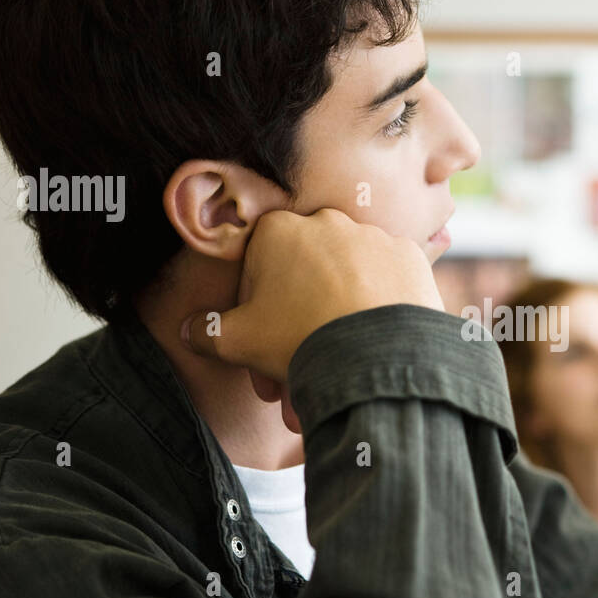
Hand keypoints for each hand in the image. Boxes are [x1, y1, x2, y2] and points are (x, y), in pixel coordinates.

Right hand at [179, 208, 443, 382]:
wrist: (377, 353)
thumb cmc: (300, 338)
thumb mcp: (238, 341)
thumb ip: (207, 332)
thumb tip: (189, 331)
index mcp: (278, 231)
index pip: (258, 274)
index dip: (255, 322)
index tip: (261, 358)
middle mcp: (327, 221)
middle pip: (303, 282)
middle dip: (295, 331)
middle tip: (298, 376)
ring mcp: (372, 236)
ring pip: (344, 284)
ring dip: (336, 323)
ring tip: (336, 372)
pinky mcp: (408, 257)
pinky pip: (385, 284)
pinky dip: (376, 311)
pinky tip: (372, 345)